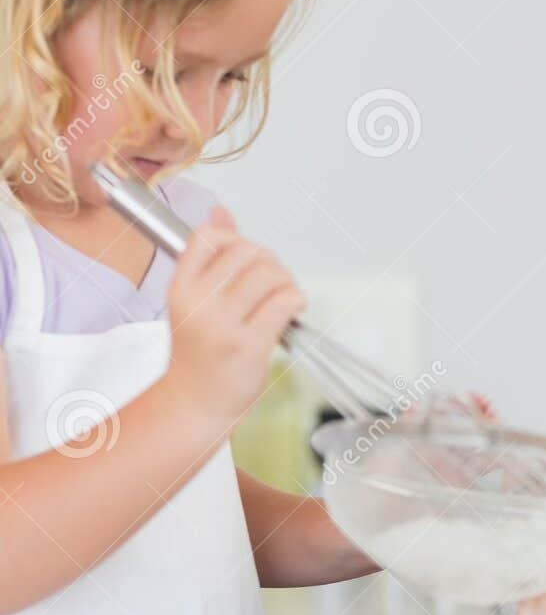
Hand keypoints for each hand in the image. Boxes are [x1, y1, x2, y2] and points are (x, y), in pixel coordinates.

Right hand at [164, 206, 305, 433]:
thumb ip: (210, 258)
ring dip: (286, 281)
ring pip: (268, 274)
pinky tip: (293, 309)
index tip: (246, 260)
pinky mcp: (249, 346)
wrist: (195, 402)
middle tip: (274, 283)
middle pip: (246, 251)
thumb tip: (222, 212)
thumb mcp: (194, 300)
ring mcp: (223, 326)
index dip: (236, 239)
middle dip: (270, 261)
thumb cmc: (199, 351)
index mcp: (181, 287)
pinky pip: (283, 302)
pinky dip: (296, 299)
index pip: (209, 237)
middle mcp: (199, 303)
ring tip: (284, 297)